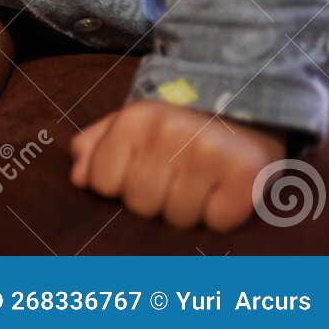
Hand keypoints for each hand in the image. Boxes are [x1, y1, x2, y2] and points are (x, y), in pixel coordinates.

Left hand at [69, 100, 285, 230]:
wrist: (250, 106)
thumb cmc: (180, 125)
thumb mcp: (132, 123)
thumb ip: (96, 146)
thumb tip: (78, 178)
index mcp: (135, 119)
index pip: (102, 183)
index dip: (119, 186)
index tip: (139, 172)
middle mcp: (169, 132)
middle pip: (139, 204)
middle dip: (155, 200)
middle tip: (176, 179)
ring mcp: (209, 152)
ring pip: (177, 218)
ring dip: (189, 210)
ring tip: (201, 183)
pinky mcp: (246, 173)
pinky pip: (217, 222)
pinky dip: (221, 215)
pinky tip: (224, 190)